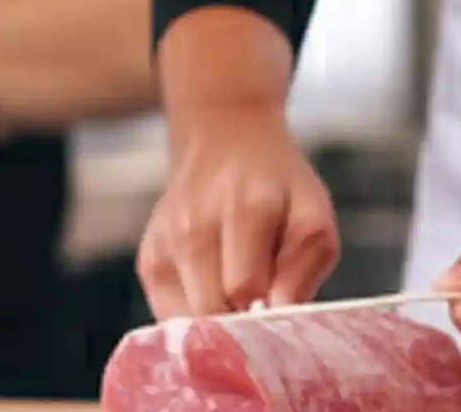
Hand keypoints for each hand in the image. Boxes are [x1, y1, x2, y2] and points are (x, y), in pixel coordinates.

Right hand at [137, 106, 339, 318]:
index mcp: (245, 210)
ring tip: (235, 289)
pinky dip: (194, 313)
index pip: (245, 289)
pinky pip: (169, 315)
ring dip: (215, 318)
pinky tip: (213, 286)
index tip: (278, 301)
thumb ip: (304, 268)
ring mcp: (164, 242)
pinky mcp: (147, 259)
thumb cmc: (278, 185)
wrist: (225, 140)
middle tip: (258, 303)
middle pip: (210, 311)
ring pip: (185, 320)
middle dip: (238, 320)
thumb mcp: (313, 216)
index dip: (267, 308)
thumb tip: (276, 313)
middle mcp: (195, 225)